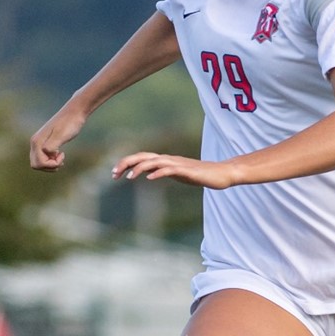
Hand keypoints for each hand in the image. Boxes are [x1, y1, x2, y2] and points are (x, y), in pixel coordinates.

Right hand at [30, 104, 88, 170]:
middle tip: (60, 159)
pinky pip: (43, 157)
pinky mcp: (45, 142)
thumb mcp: (62, 135)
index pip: (38, 164)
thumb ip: (52, 145)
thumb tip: (45, 152)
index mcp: (37, 141)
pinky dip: (51, 160)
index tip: (61, 154)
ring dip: (50, 164)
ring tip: (61, 157)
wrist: (74, 113)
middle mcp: (35, 142)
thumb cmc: (70, 124)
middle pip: (35, 165)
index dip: (51, 165)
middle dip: (48, 166)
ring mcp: (39, 142)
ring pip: (39, 162)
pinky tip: (60, 154)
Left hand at [111, 152, 237, 188]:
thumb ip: (165, 172)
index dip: (127, 163)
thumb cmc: (201, 175)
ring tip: (128, 177)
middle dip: (127, 163)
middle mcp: (169, 159)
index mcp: (166, 161)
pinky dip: (158, 173)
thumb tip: (151, 174)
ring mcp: (178, 164)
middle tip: (113, 174)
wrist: (221, 173)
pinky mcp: (186, 171)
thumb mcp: (178, 174)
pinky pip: (170, 170)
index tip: (114, 173)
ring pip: (154, 162)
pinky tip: (150, 178)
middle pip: (143, 157)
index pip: (142, 158)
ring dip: (140, 168)